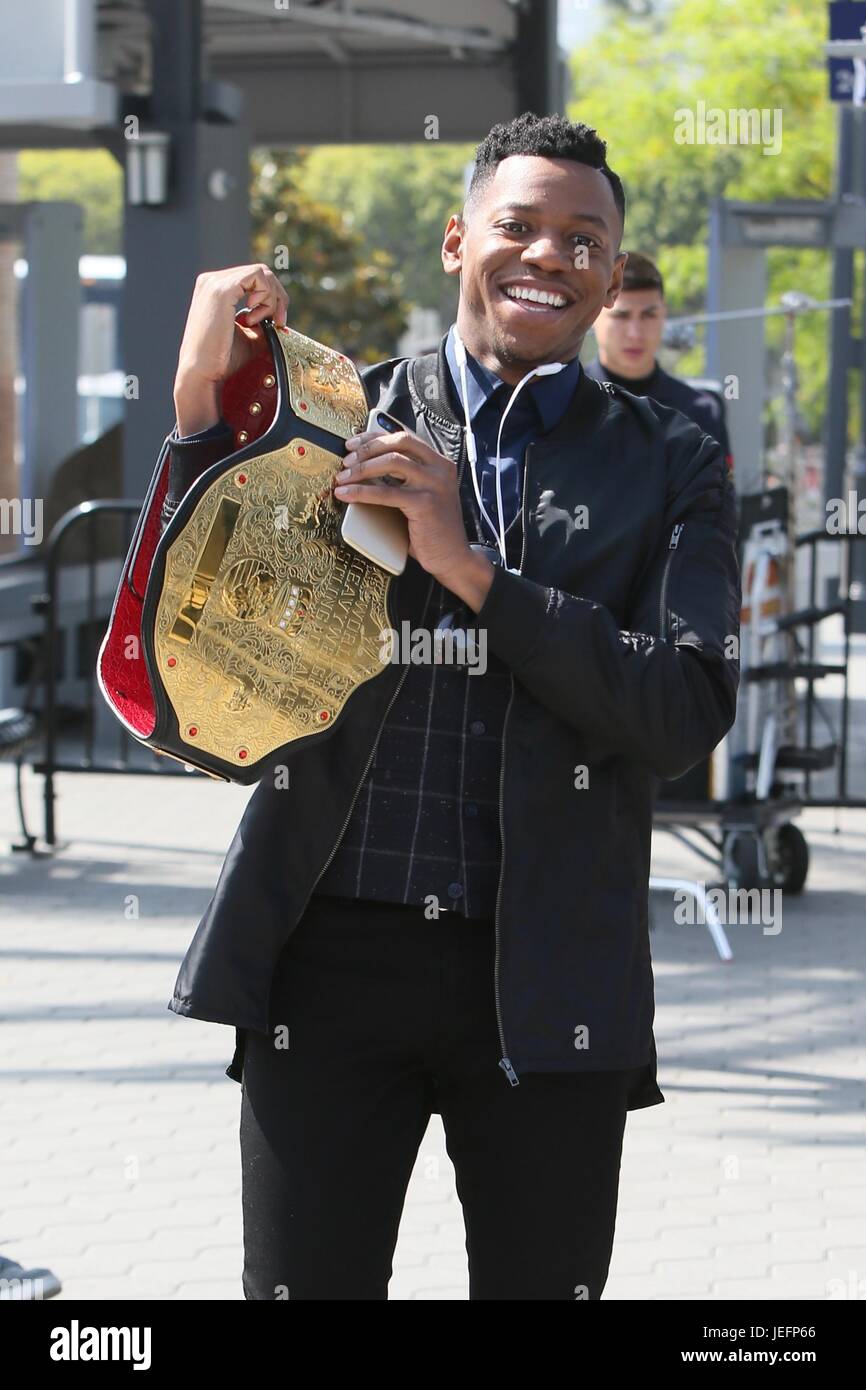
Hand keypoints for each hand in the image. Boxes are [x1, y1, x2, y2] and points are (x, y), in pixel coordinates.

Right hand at [173, 264, 288, 433]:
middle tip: (279, 321)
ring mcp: (215, 283)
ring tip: (261, 322)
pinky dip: (266, 296)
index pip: (252, 279)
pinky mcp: (221, 290)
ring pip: (261, 272)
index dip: (272, 297)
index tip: (277, 322)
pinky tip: (256, 317)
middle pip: (260, 273)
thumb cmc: (222, 360)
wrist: (203, 373)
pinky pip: (257, 276)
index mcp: (215, 289)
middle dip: (277, 296)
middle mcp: (212, 281)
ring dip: (272, 298)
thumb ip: (261, 321)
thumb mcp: (248, 336)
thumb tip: (279, 316)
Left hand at [333, 428, 496, 608]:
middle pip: (399, 442)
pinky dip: (361, 491)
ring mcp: (434, 485)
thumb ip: (404, 479)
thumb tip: (366, 466)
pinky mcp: (425, 504)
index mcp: (439, 463)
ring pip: (391, 462)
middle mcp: (440, 469)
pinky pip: (386, 492)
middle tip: (346, 461)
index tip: (353, 443)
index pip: (404, 437)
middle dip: (367, 449)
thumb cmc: (432, 530)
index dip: (375, 437)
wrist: (453, 557)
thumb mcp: (421, 495)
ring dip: (361, 468)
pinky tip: (346, 494)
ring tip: (343, 478)